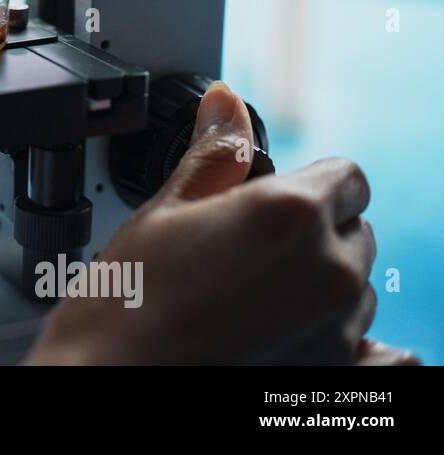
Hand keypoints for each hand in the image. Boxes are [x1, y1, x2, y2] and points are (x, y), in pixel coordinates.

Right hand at [25, 81, 418, 364]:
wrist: (105, 385)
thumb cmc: (121, 308)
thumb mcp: (160, 214)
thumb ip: (212, 156)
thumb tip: (226, 103)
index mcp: (288, 212)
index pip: (346, 175)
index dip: (303, 185)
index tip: (263, 205)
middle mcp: (329, 269)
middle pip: (352, 230)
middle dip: (309, 236)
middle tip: (239, 258)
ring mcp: (338, 329)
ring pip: (355, 288)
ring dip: (318, 288)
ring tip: (245, 304)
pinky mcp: (336, 377)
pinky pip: (383, 354)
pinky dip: (356, 346)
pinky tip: (302, 338)